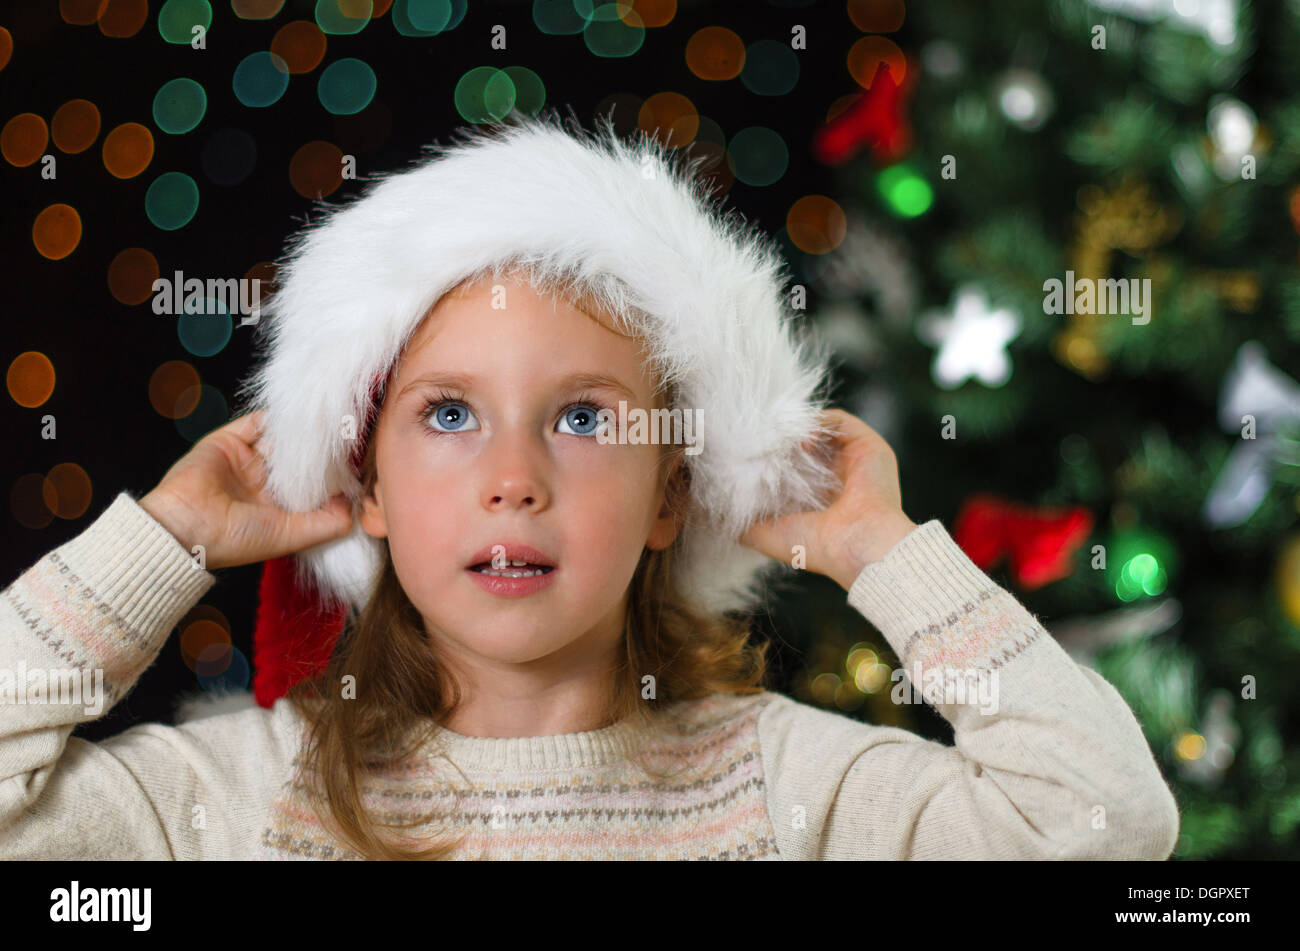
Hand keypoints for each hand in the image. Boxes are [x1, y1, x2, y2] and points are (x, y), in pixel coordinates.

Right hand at [139, 410, 353, 570]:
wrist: (186, 526)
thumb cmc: (237, 539)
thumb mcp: (291, 535)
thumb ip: (327, 523)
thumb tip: (354, 506)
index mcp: (276, 508)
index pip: (312, 487)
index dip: (334, 478)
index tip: (359, 468)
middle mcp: (263, 484)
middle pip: (301, 460)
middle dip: (323, 453)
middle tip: (351, 439)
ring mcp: (247, 461)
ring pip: (283, 439)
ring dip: (304, 435)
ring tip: (328, 427)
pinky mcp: (230, 440)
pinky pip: (259, 422)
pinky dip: (280, 419)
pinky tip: (300, 421)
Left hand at [739, 408, 916, 590]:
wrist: (856, 545)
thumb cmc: (814, 546)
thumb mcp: (765, 534)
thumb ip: (739, 522)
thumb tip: (706, 513)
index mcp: (820, 498)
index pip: (791, 466)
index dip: (768, 457)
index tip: (744, 456)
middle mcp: (839, 476)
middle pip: (805, 444)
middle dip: (779, 440)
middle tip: (754, 440)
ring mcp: (854, 459)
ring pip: (820, 430)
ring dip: (794, 430)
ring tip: (775, 439)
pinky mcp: (866, 445)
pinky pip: (837, 421)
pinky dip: (815, 423)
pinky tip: (799, 441)